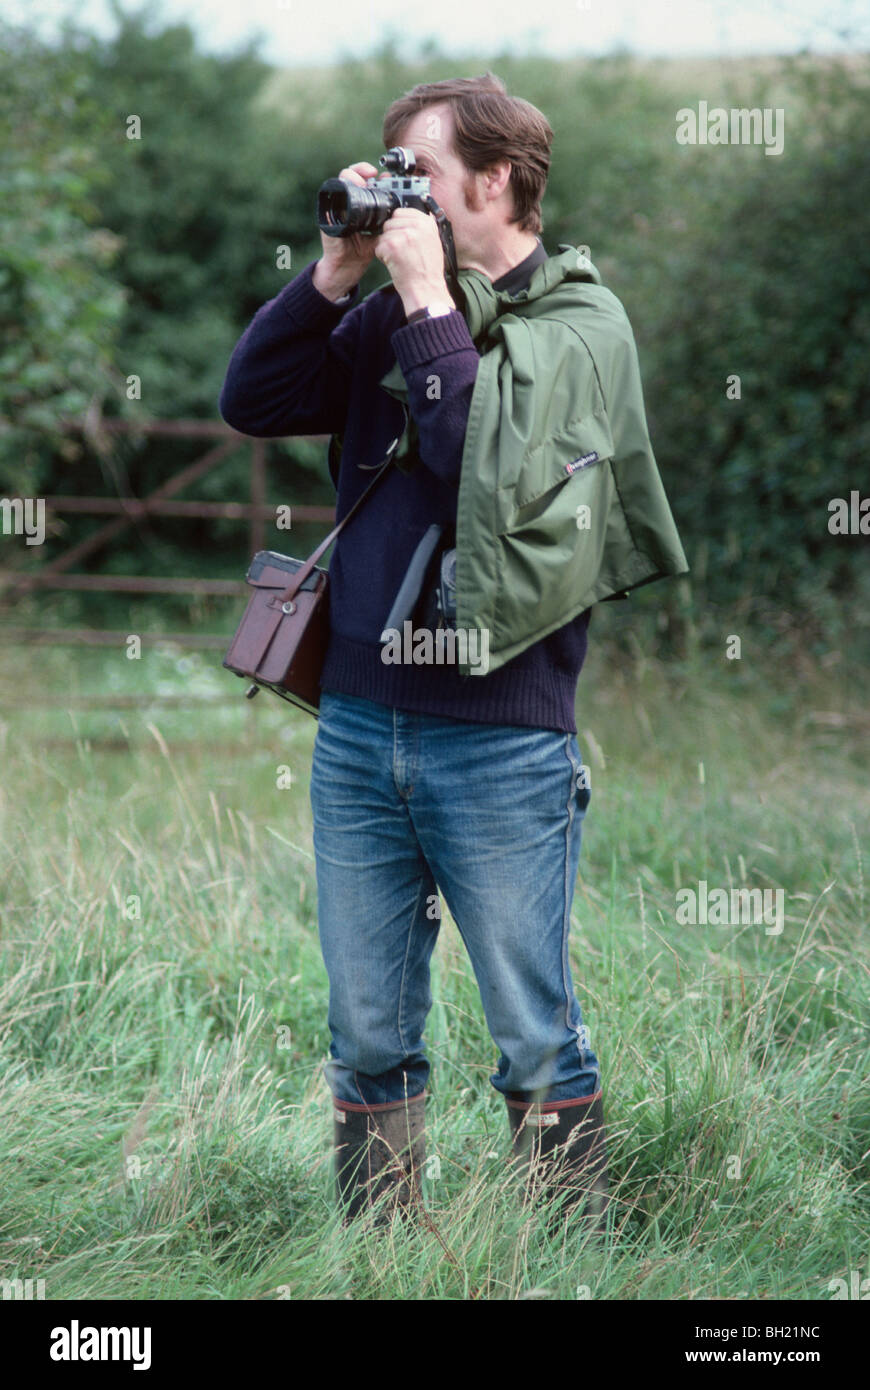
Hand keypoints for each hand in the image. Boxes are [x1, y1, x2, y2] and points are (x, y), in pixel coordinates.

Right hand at [313, 162, 379, 300]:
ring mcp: (336, 206)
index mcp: (359, 203)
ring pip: (341, 181)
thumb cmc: (362, 250)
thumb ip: (387, 222)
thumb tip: (404, 211)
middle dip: (360, 170)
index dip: (371, 173)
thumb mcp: (379, 233)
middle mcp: (346, 201)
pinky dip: (340, 190)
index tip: (383, 175)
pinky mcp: (328, 213)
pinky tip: (351, 192)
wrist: (347, 266)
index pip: (363, 179)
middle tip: (372, 174)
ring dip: (351, 176)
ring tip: (362, 182)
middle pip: (350, 175)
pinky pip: (331, 195)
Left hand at [373, 207, 453, 316]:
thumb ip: (421, 228)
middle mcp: (416, 225)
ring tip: (401, 260)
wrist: (426, 289)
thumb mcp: (433, 242)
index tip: (403, 239)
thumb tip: (408, 217)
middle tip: (402, 252)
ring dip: (387, 248)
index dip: (398, 227)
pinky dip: (383, 258)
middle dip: (391, 237)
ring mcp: (404, 234)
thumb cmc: (429, 271)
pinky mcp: (392, 245)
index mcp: (427, 222)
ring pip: (383, 235)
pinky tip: (396, 265)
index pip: (401, 212)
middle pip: (390, 223)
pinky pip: (378, 247)